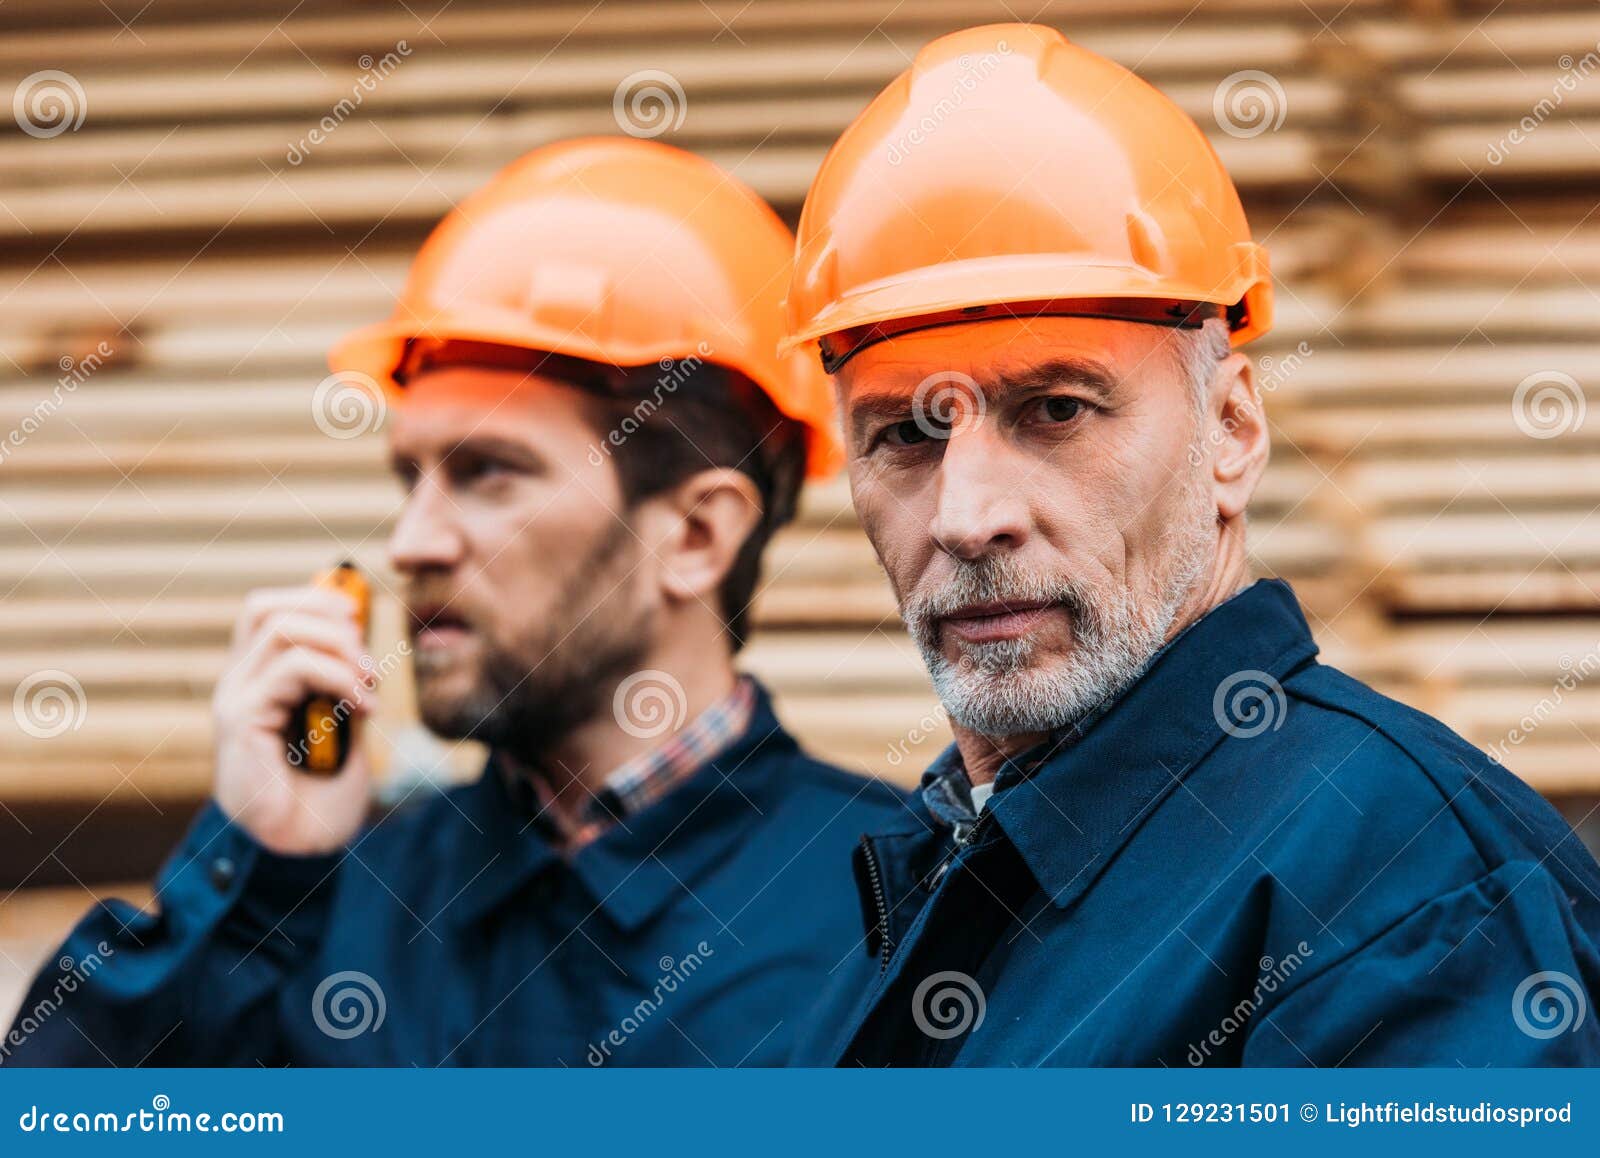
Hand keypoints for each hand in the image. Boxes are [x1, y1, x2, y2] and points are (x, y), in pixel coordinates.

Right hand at [211, 585, 374, 854]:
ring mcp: (235, 700)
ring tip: (369, 685)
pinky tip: (363, 709)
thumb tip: (362, 634)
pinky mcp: (241, 721)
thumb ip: (343, 681)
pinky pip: (291, 670)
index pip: (268, 610)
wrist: (299, 849)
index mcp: (258, 680)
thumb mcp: (342, 723)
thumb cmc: (320, 792)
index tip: (358, 616)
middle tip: (367, 659)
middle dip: (329, 617)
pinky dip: (338, 679)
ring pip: (281, 630)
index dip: (313, 599)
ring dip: (340, 648)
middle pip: (266, 608)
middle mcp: (239, 684)